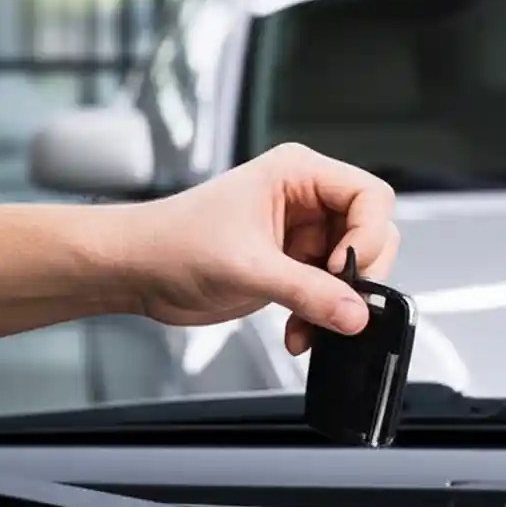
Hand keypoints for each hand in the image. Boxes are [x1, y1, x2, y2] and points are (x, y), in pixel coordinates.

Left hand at [121, 143, 397, 353]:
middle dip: (358, 274)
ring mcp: (302, 234)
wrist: (134, 271)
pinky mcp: (293, 266)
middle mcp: (306, 200)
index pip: (369, 196)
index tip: (346, 268)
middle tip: (338, 300)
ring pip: (354, 268)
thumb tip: (357, 313)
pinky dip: (321, 316)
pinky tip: (299, 332)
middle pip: (371, 233)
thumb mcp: (248, 267)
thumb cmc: (171, 242)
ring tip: (312, 323)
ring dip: (338, 303)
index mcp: (298, 174)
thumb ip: (308, 292)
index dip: (368, 234)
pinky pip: (330, 293)